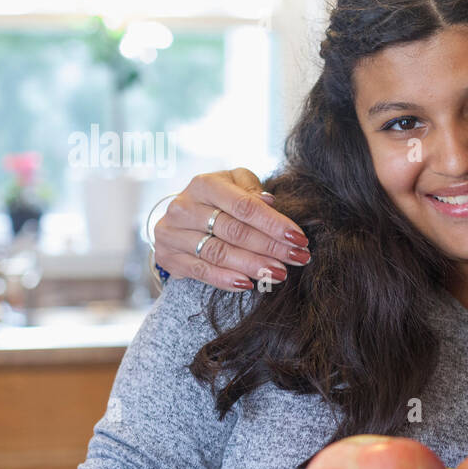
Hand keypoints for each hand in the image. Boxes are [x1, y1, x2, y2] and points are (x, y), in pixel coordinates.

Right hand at [153, 168, 310, 291]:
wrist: (180, 219)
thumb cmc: (218, 200)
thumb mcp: (234, 185)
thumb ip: (252, 190)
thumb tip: (270, 201)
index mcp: (204, 184)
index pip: (245, 206)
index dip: (275, 224)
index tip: (300, 239)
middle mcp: (184, 206)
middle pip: (234, 231)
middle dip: (271, 247)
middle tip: (298, 259)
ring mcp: (172, 232)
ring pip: (218, 253)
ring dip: (253, 266)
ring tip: (279, 274)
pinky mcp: (167, 256)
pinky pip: (200, 271)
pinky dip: (225, 279)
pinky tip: (248, 284)